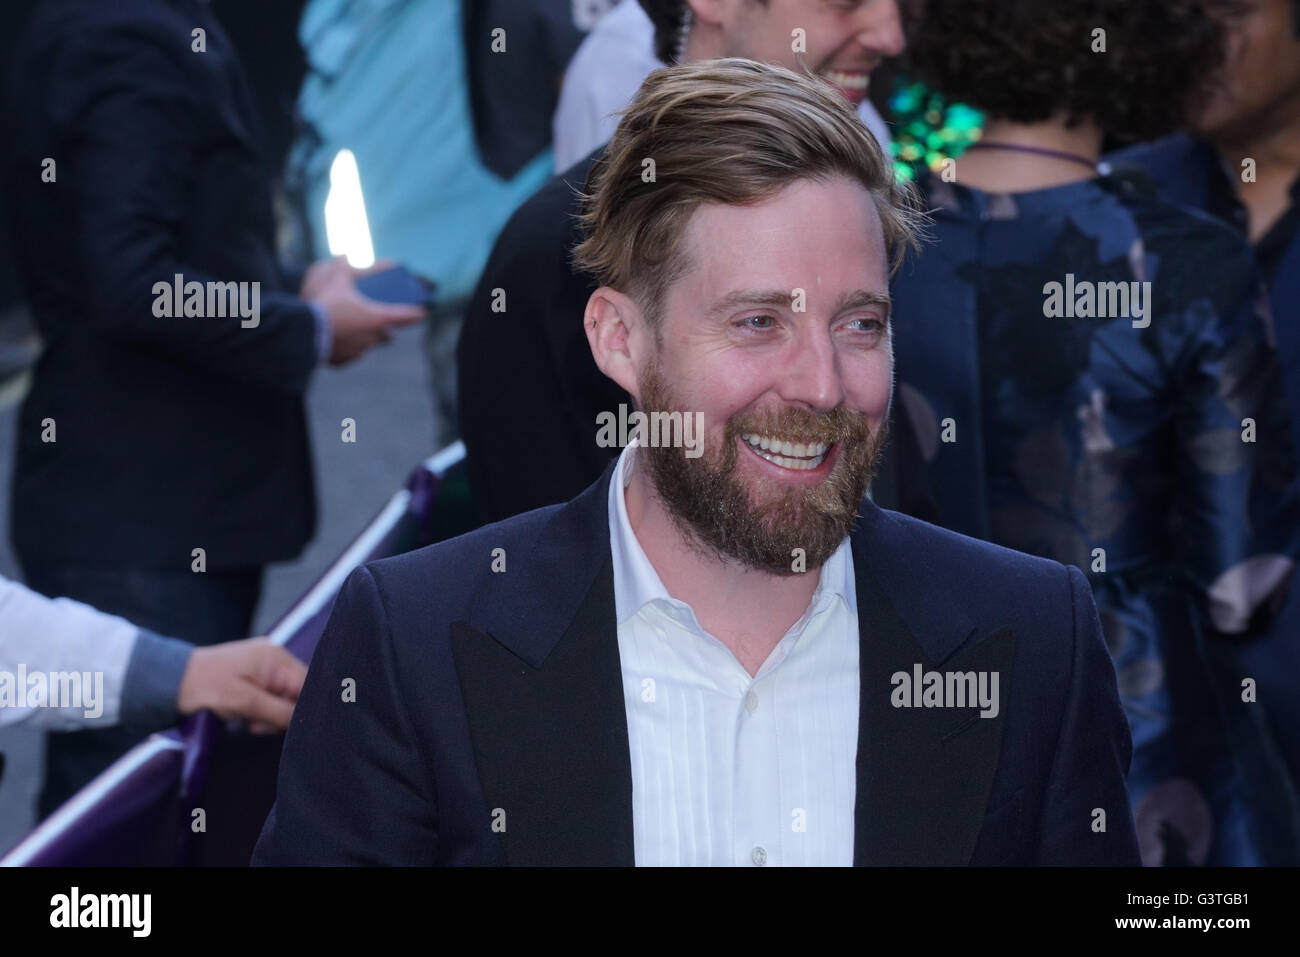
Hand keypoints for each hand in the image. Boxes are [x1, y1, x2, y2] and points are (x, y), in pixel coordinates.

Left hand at [176, 638, 307, 733]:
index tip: (284, 725)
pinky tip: (244, 715)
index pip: (308, 685)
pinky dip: (261, 712)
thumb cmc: (204, 688)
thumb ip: (279, 711)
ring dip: (269, 716)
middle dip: (281, 714)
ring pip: (284, 700)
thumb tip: (305, 722)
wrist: (168, 684)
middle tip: (255, 723)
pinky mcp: (254, 678)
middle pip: (297, 693)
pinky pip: (270, 699)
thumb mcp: (245, 702)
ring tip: (246, 719)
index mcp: (276, 658)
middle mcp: (274, 659)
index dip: (302, 708)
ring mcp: (264, 668)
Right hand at [299, 256, 426, 365]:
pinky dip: (347, 349)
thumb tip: (345, 255)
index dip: (417, 313)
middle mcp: (373, 337)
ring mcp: (360, 351)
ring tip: (355, 328)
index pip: (406, 316)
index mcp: (377, 318)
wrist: (304, 331)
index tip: (423, 312)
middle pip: (387, 335)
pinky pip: (351, 355)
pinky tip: (339, 341)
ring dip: (366, 338)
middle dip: (385, 328)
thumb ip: (344, 266)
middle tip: (379, 320)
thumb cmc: (324, 305)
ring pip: (369, 345)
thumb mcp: (336, 280)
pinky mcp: (345, 361)